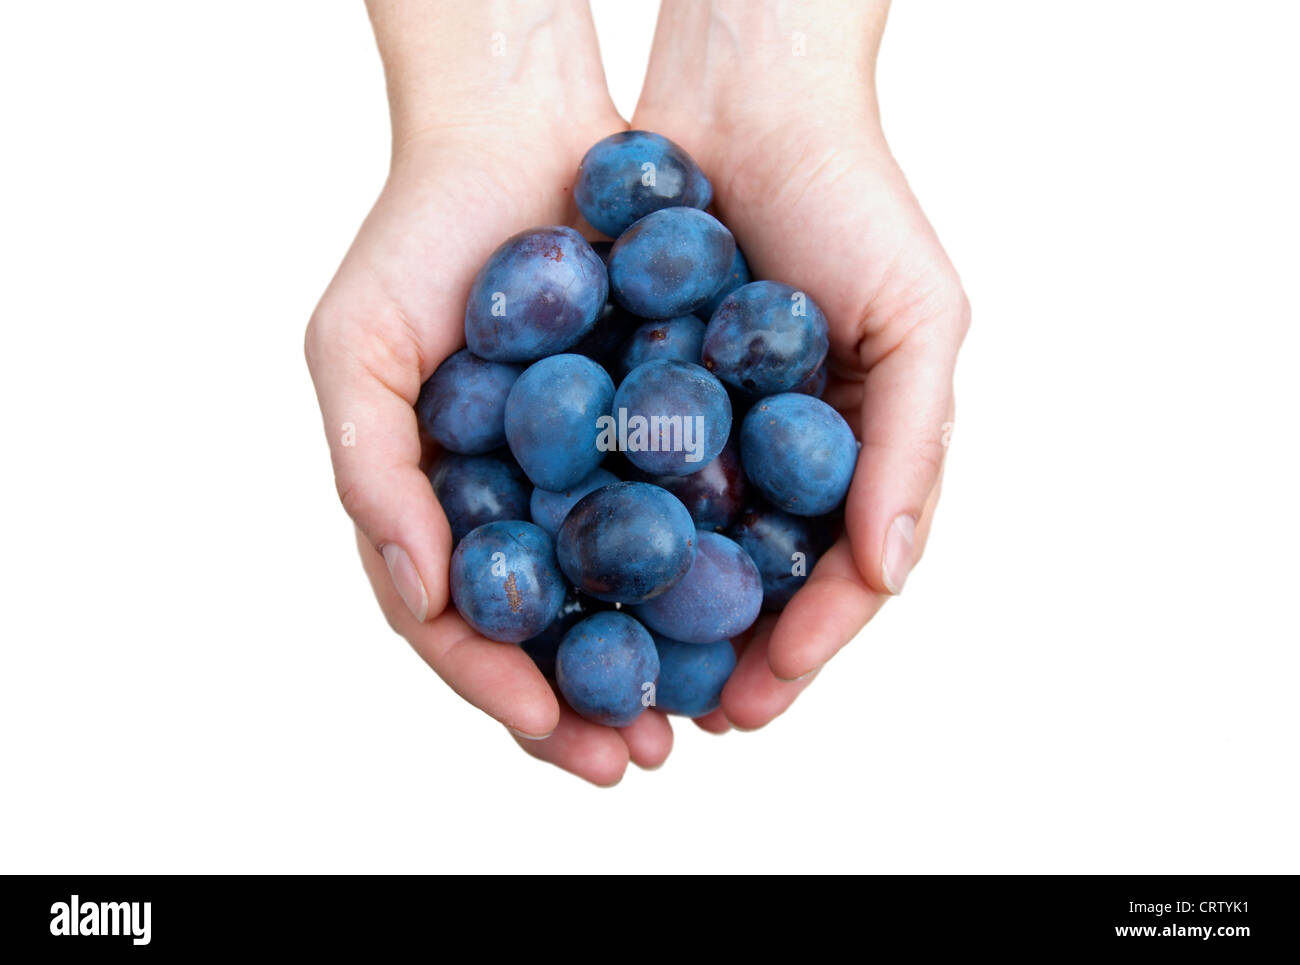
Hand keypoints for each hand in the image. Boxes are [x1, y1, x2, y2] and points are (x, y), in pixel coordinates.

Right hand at [305, 1, 670, 784]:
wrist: (517, 132)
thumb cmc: (416, 240)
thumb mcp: (357, 350)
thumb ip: (372, 475)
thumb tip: (425, 591)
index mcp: (437, 509)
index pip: (461, 627)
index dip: (503, 689)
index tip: (556, 733)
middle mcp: (513, 502)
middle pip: (551, 630)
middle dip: (591, 702)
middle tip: (640, 755)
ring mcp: (583, 470)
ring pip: (622, 588)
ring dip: (658, 655)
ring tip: (705, 709)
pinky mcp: (654, 427)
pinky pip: (683, 508)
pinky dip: (707, 563)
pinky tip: (745, 606)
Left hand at [633, 0, 968, 728]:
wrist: (746, 97)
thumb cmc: (854, 198)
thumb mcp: (919, 318)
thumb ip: (914, 447)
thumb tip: (887, 573)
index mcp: (850, 455)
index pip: (833, 580)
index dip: (802, 647)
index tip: (756, 703)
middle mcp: (774, 456)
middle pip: (747, 585)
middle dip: (717, 659)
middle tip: (680, 726)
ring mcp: (702, 431)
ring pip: (675, 552)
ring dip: (651, 623)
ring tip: (618, 685)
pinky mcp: (629, 395)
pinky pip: (610, 480)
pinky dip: (594, 535)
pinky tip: (563, 584)